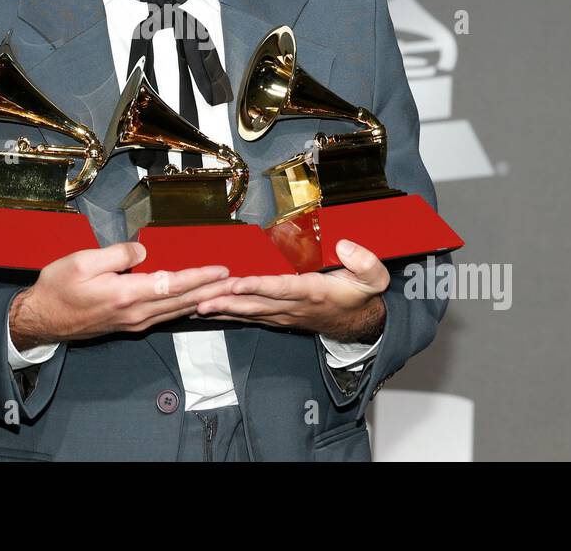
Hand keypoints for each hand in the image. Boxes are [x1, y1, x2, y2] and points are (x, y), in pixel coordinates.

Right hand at [9, 242, 238, 347]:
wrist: (41, 320)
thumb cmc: (57, 289)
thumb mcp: (82, 262)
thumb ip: (117, 254)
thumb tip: (143, 251)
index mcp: (126, 295)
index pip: (173, 284)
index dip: (200, 277)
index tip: (221, 270)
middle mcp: (135, 313)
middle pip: (182, 301)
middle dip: (211, 291)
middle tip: (237, 283)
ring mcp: (134, 322)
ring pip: (177, 311)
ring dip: (202, 300)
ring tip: (223, 292)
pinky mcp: (129, 324)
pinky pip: (165, 315)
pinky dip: (185, 308)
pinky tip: (195, 304)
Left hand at [191, 238, 390, 342]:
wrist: (359, 324)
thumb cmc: (360, 296)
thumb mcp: (374, 279)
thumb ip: (365, 262)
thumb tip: (345, 245)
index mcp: (313, 293)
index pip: (282, 288)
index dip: (260, 287)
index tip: (238, 284)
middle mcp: (293, 306)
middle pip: (256, 304)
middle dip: (227, 302)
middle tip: (201, 298)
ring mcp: (283, 315)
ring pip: (248, 312)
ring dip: (222, 310)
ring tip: (196, 305)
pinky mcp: (276, 317)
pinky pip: (248, 316)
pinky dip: (227, 314)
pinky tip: (209, 311)